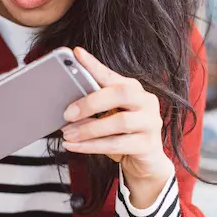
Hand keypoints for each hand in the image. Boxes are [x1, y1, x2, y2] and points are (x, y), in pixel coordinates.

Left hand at [61, 48, 173, 206]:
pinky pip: (117, 144)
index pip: (111, 74)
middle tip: (67, 114)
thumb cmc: (122, 134)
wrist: (145, 162)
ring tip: (67, 134)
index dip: (94, 65)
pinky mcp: (147, 144)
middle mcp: (146, 102)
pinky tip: (75, 146)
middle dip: (91, 102)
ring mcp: (150, 123)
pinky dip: (91, 146)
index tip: (76, 54)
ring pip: (119, 122)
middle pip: (121, 94)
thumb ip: (95, 105)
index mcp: (133, 89)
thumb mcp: (109, 115)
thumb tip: (66, 105)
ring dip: (88, 129)